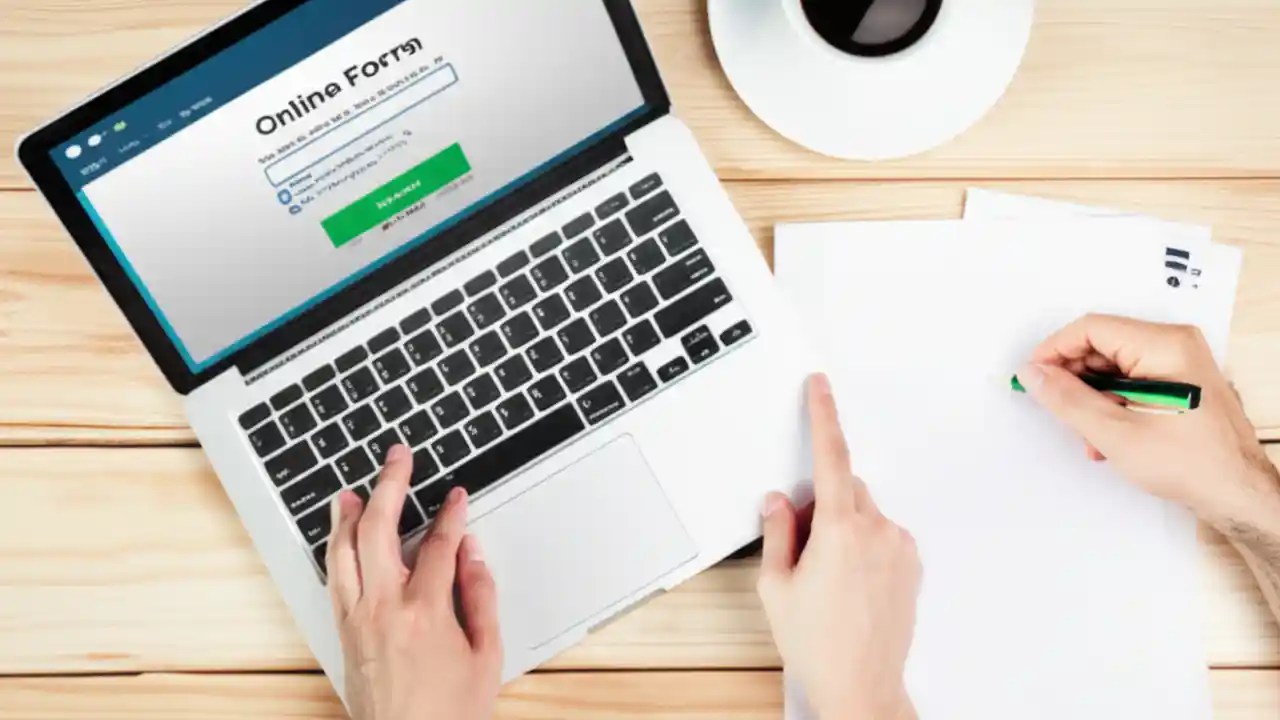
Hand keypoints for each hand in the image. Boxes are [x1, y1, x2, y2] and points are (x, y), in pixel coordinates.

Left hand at [327, 444, 501, 719]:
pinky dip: (337, 549)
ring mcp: (357, 620)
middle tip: (398, 458)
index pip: (439, 544)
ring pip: (344, 552)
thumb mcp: (486, 655)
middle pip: (378, 530)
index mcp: (425, 612)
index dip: (451, 513)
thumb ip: (481, 597)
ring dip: (348, 514)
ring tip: (353, 489)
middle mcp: (383, 609)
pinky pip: (335, 579)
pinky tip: (341, 538)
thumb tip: (472, 553)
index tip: (457, 495)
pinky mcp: (343, 634)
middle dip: (390, 485)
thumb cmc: (450, 713)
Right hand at [757, 374, 920, 719]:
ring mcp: (900, 547)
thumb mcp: (776, 585)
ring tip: (829, 578)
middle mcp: (877, 531)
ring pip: (864, 512)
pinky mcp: (912, 562)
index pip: (830, 456)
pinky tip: (851, 583)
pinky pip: (884, 533)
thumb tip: (779, 500)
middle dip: (821, 504)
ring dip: (845, 526)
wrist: (860, 685)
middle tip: (803, 549)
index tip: (820, 387)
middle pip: (844, 487)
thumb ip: (776, 531)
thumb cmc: (817, 643)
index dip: (824, 415)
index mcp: (839, 530)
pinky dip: (865, 544)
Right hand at [1018, 314, 1279, 529]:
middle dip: (1075, 379)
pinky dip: (1111, 403)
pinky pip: (1131, 380)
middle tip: (1057, 408)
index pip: (1092, 329)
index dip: (1054, 351)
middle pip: (1102, 346)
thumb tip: (1034, 374)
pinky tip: (1107, 436)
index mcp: (1165, 345)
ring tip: (1089, 435)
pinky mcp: (1179, 381)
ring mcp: (1180, 362)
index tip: (1032, 376)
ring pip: (1113, 366)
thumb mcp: (1115, 433)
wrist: (1238, 493)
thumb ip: (1068, 399)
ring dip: (1092, 398)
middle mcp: (1176, 344)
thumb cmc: (1193, 464)